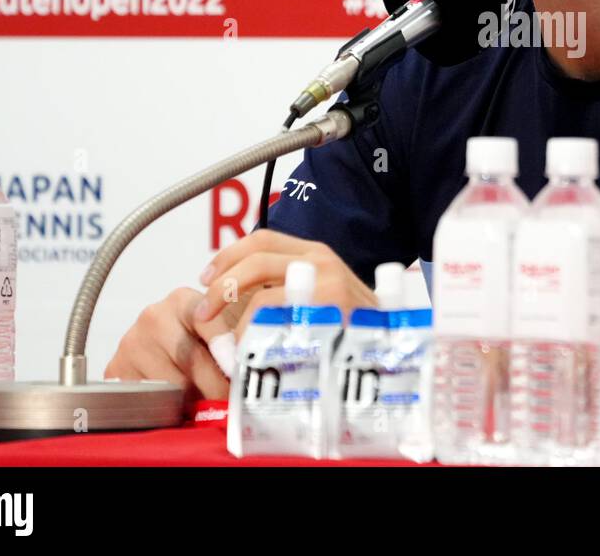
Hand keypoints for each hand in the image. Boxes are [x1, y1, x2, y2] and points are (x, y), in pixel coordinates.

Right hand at [103, 286, 238, 405]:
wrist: (157, 346)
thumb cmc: (196, 340)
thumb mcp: (219, 325)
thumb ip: (236, 335)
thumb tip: (254, 364)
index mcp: (183, 300)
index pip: (206, 322)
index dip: (223, 346)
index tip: (234, 366)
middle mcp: (154, 317)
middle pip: (189, 360)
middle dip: (215, 385)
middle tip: (231, 401)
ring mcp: (131, 343)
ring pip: (169, 384)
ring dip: (192, 400)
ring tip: (206, 404)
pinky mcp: (115, 370)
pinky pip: (147, 399)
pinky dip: (166, 409)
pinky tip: (179, 406)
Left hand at [194, 229, 378, 339]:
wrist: (396, 348)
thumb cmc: (354, 326)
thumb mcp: (325, 293)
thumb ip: (290, 286)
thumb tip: (240, 293)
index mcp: (316, 253)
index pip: (262, 240)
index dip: (228, 256)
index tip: (205, 279)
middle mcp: (322, 264)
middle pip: (255, 261)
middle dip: (221, 286)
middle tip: (202, 313)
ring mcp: (328, 290)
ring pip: (262, 299)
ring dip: (237, 325)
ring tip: (229, 348)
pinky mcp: (330, 319)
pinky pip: (278, 329)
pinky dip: (257, 344)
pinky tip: (253, 359)